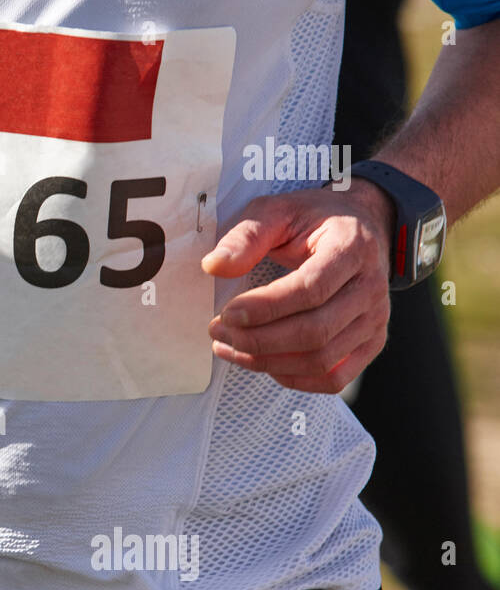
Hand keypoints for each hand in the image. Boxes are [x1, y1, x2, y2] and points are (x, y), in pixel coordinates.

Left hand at [201, 178, 396, 393]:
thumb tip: (213, 266)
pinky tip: (262, 364)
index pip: (310, 289)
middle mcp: (372, 287)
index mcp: (352, 248)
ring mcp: (376, 319)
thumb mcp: (277, 210)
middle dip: (259, 340)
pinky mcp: (370, 342)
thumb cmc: (313, 218)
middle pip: (315, 332)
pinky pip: (334, 377)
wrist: (361, 225)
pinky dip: (295, 379)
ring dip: (268, 362)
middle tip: (218, 333)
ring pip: (322, 359)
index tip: (226, 313)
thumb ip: (246, 236)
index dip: (265, 308)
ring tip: (229, 348)